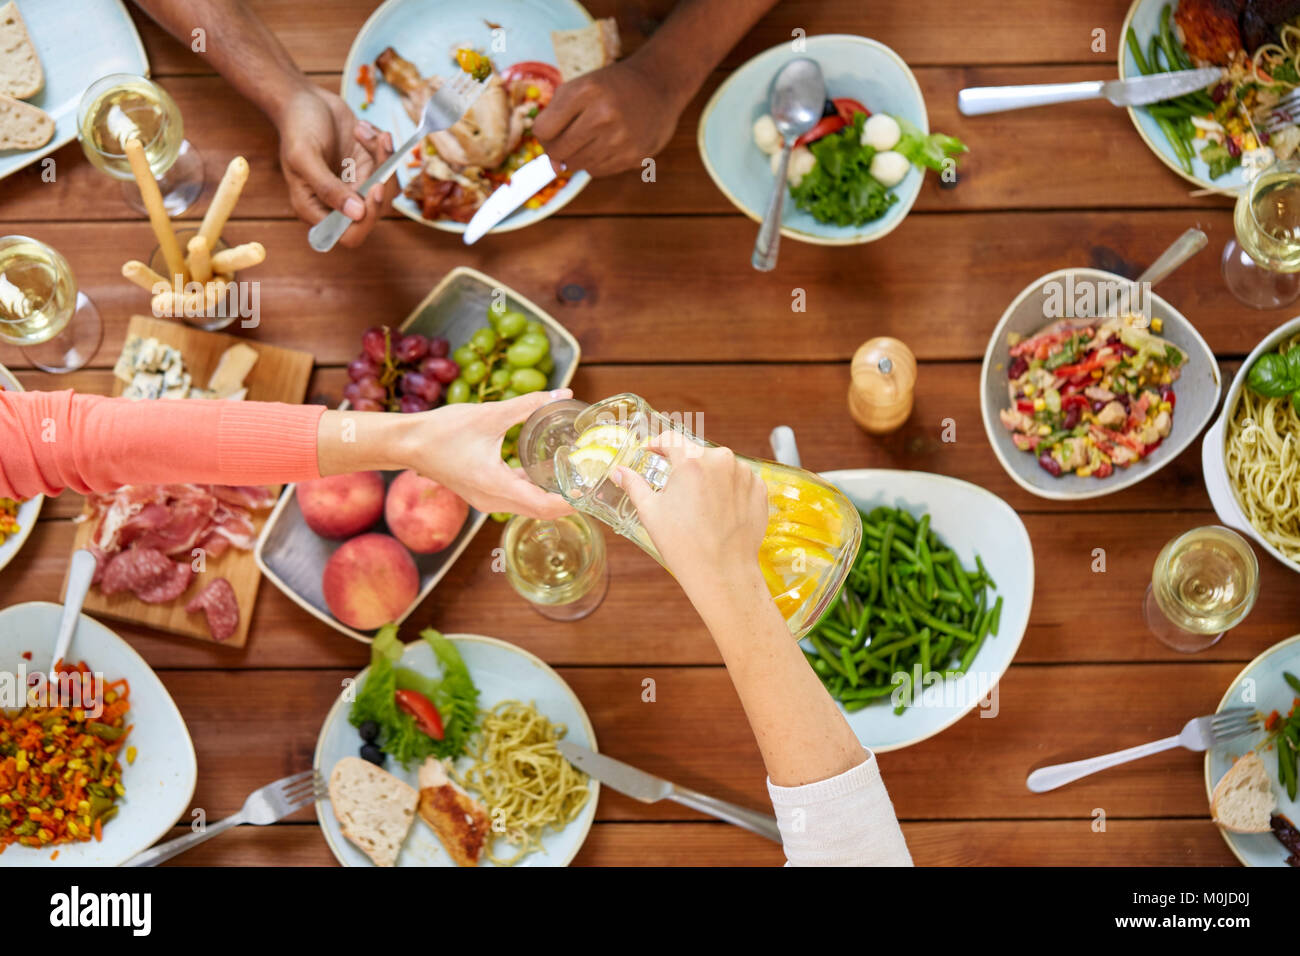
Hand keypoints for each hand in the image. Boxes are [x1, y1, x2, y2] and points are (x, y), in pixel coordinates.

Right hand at [276, 85, 396, 246]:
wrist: (303, 99)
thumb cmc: (297, 126)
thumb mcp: (305, 157)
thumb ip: (328, 188)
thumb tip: (356, 214)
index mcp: (315, 209)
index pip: (349, 236)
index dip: (367, 220)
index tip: (375, 188)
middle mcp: (339, 204)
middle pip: (375, 213)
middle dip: (383, 179)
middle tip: (381, 146)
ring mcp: (356, 187)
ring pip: (387, 189)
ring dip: (384, 156)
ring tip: (364, 129)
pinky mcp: (369, 169)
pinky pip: (389, 168)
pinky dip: (382, 147)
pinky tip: (363, 128)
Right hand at [404, 390, 574, 519]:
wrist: (407, 442)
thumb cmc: (443, 430)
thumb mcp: (490, 414)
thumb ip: (529, 404)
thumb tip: (563, 393)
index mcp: (496, 486)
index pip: (545, 507)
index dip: (571, 502)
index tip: (592, 490)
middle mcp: (492, 500)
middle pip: (539, 510)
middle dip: (566, 499)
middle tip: (590, 481)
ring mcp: (485, 500)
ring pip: (527, 504)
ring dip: (550, 493)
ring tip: (573, 474)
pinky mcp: (481, 492)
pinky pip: (514, 496)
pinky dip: (532, 487)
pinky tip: (544, 467)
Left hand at [532, 57, 682, 176]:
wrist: (659, 85)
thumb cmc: (613, 86)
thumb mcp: (581, 84)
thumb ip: (555, 117)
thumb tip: (552, 166)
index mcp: (586, 91)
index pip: (543, 130)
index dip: (544, 133)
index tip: (553, 129)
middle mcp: (603, 115)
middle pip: (558, 151)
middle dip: (558, 148)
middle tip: (570, 137)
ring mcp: (620, 139)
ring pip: (577, 164)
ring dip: (578, 155)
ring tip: (593, 137)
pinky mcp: (633, 156)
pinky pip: (597, 171)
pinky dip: (596, 161)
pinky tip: (608, 144)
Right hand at [613, 437, 767, 602]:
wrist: (723, 573)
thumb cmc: (684, 545)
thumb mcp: (651, 512)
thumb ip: (634, 485)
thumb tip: (619, 472)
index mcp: (692, 460)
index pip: (671, 438)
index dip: (658, 444)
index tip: (653, 453)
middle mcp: (721, 460)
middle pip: (697, 454)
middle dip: (685, 468)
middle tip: (677, 493)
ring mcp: (744, 474)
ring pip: (719, 467)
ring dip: (709, 478)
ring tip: (701, 508)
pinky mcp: (759, 489)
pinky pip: (739, 480)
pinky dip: (729, 490)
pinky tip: (720, 512)